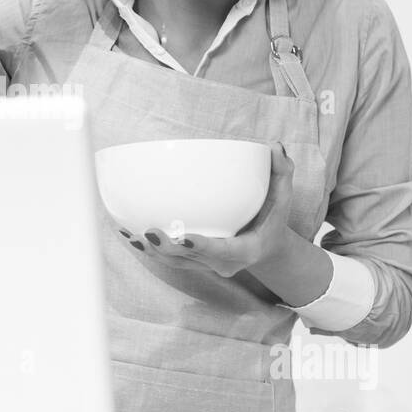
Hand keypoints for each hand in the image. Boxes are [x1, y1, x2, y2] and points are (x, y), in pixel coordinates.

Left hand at [112, 142, 294, 279]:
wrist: (268, 249)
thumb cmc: (273, 219)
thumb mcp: (284, 197)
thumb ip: (282, 172)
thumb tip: (273, 146)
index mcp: (244, 250)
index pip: (222, 251)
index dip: (202, 246)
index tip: (185, 237)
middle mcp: (222, 263)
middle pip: (191, 259)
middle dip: (168, 249)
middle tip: (148, 231)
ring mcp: (205, 265)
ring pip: (174, 262)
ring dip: (150, 251)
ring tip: (128, 233)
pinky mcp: (192, 262)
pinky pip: (167, 259)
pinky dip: (148, 249)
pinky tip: (126, 234)